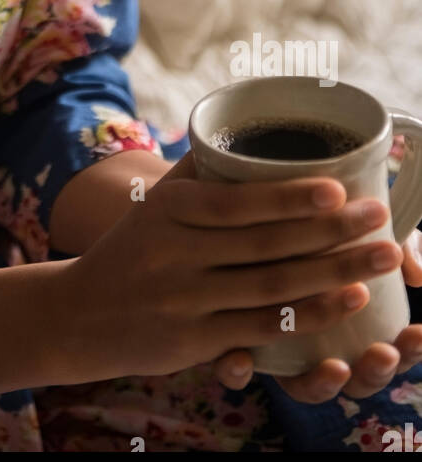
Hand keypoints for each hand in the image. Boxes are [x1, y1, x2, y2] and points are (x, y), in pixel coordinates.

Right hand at [59, 151, 403, 386]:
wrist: (78, 313)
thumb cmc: (133, 247)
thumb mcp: (154, 201)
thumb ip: (198, 168)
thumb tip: (243, 119)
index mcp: (169, 209)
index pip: (238, 203)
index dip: (290, 197)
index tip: (339, 186)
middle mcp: (176, 255)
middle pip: (267, 244)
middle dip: (332, 230)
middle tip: (380, 215)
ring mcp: (187, 301)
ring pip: (273, 287)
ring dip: (335, 273)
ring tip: (382, 256)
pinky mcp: (196, 342)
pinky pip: (263, 328)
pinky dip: (310, 315)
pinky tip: (348, 302)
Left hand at [214, 226, 421, 400]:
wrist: (231, 200)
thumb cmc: (306, 218)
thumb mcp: (350, 225)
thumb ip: (391, 241)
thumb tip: (416, 271)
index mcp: (346, 319)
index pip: (384, 349)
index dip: (406, 350)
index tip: (416, 333)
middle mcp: (314, 341)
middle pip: (354, 378)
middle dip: (374, 372)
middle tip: (384, 353)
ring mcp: (274, 345)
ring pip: (301, 385)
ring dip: (321, 384)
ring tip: (337, 370)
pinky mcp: (225, 335)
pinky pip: (232, 369)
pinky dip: (237, 371)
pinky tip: (239, 357)